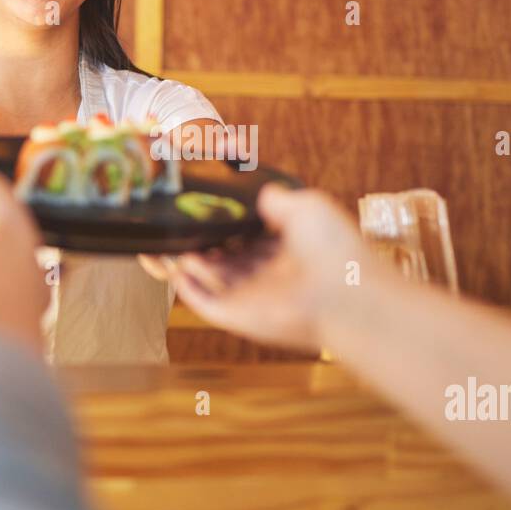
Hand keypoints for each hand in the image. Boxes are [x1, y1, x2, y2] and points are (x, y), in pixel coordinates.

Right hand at [145, 184, 369, 349]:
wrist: (340, 295)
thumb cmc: (334, 250)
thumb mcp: (307, 207)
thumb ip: (279, 199)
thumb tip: (263, 192)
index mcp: (290, 249)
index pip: (253, 237)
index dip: (230, 224)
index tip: (208, 209)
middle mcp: (271, 275)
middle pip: (230, 259)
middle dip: (206, 244)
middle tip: (182, 226)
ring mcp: (255, 297)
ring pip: (214, 280)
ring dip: (192, 263)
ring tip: (169, 241)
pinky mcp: (240, 317)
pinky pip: (207, 304)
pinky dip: (189, 289)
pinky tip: (175, 269)